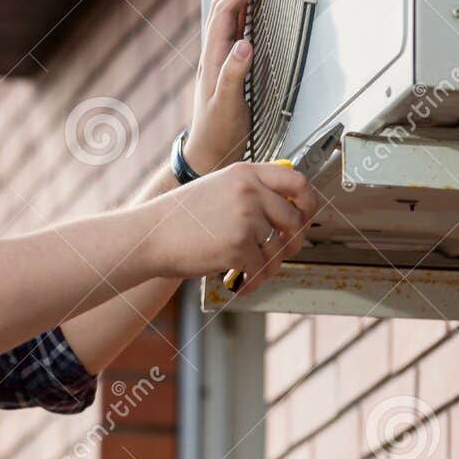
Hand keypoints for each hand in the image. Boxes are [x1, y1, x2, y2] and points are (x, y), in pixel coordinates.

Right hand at [145, 160, 317, 296]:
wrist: (150, 236)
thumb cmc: (178, 217)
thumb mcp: (216, 188)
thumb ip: (249, 191)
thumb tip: (283, 210)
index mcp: (245, 174)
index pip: (296, 181)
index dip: (309, 202)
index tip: (306, 216)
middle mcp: (249, 192)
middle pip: (294, 219)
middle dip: (292, 242)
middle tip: (282, 252)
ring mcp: (245, 219)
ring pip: (278, 249)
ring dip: (270, 267)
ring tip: (254, 272)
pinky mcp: (238, 247)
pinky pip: (259, 270)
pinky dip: (252, 283)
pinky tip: (241, 284)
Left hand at [184, 0, 265, 174]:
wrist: (207, 154)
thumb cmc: (218, 134)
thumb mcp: (228, 107)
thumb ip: (233, 76)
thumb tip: (244, 44)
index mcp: (214, 59)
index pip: (225, 13)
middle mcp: (214, 55)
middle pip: (223, 7)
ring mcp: (219, 60)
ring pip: (227, 16)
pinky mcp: (227, 67)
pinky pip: (233, 30)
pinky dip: (242, 11)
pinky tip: (249, 8)